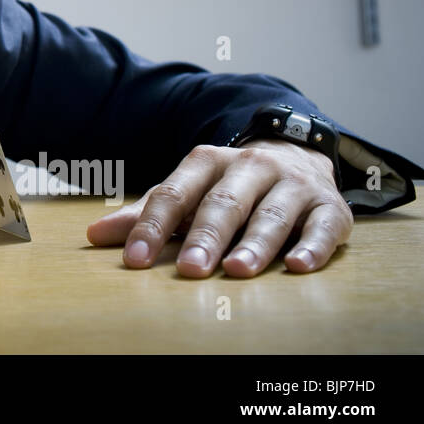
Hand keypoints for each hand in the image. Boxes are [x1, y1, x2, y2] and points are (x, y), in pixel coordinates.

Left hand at [85, 139, 352, 276]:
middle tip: (190, 270)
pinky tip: (299, 267)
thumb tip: (93, 236)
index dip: (153, 226)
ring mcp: (293, 184)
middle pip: (223, 203)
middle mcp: (250, 167)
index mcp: (207, 161)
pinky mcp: (331, 206)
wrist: (296, 153)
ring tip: (238, 270)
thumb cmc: (229, 185)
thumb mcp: (187, 190)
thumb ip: (146, 214)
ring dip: (255, 243)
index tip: (134, 258)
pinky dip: (313, 246)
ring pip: (271, 214)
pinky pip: (323, 226)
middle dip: (206, 237)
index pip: (174, 193)